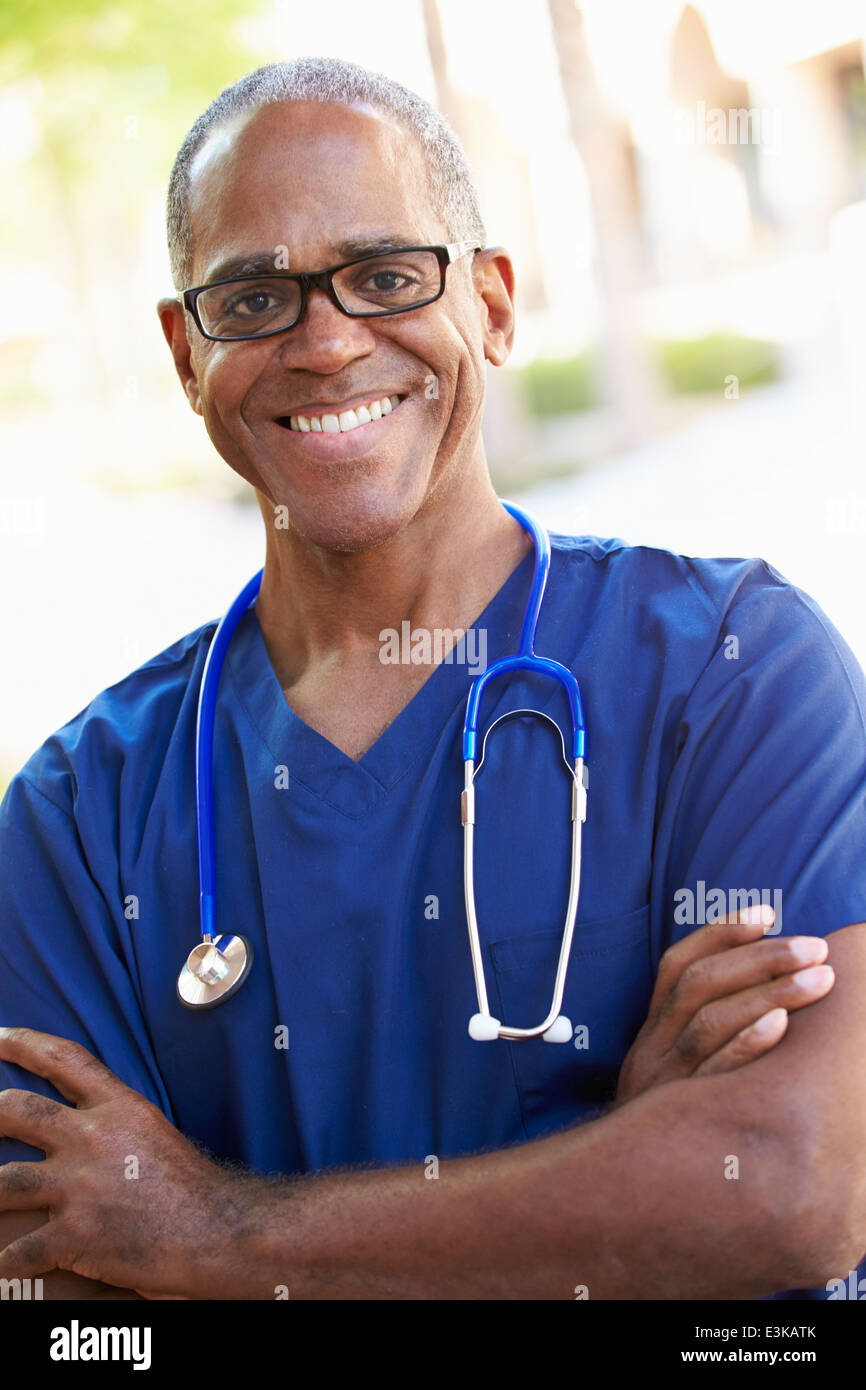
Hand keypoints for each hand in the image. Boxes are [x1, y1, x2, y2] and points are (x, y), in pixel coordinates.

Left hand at [0, 1027, 255, 1298]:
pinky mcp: (75, 1235)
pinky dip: (8, 1261)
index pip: (64, 1060)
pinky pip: (20, 1250)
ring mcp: (81, 1187)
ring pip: (6, 1182)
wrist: (217, 1231)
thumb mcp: (152, 1131)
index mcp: (118, 1108)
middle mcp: (93, 1139)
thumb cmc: (190, 1187)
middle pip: (18, 1111)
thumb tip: (80, 1122)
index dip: (25, 1044)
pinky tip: (6, 1265)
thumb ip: (115, 1121)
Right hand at [614, 907, 834, 1104]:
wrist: (622, 1192)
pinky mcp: (679, 1121)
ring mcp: (662, 1085)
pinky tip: (781, 1027)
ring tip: (819, 980)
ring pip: (707, 1022)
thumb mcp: (675, 1073)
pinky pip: (712, 1076)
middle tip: (815, 949)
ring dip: (768, 993)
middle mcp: (650, 1051)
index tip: (768, 914)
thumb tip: (766, 983)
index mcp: (650, 1031)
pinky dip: (745, 1045)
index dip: (720, 934)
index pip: (677, 966)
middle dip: (760, 959)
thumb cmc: (670, 1126)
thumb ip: (704, 1030)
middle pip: (698, 986)